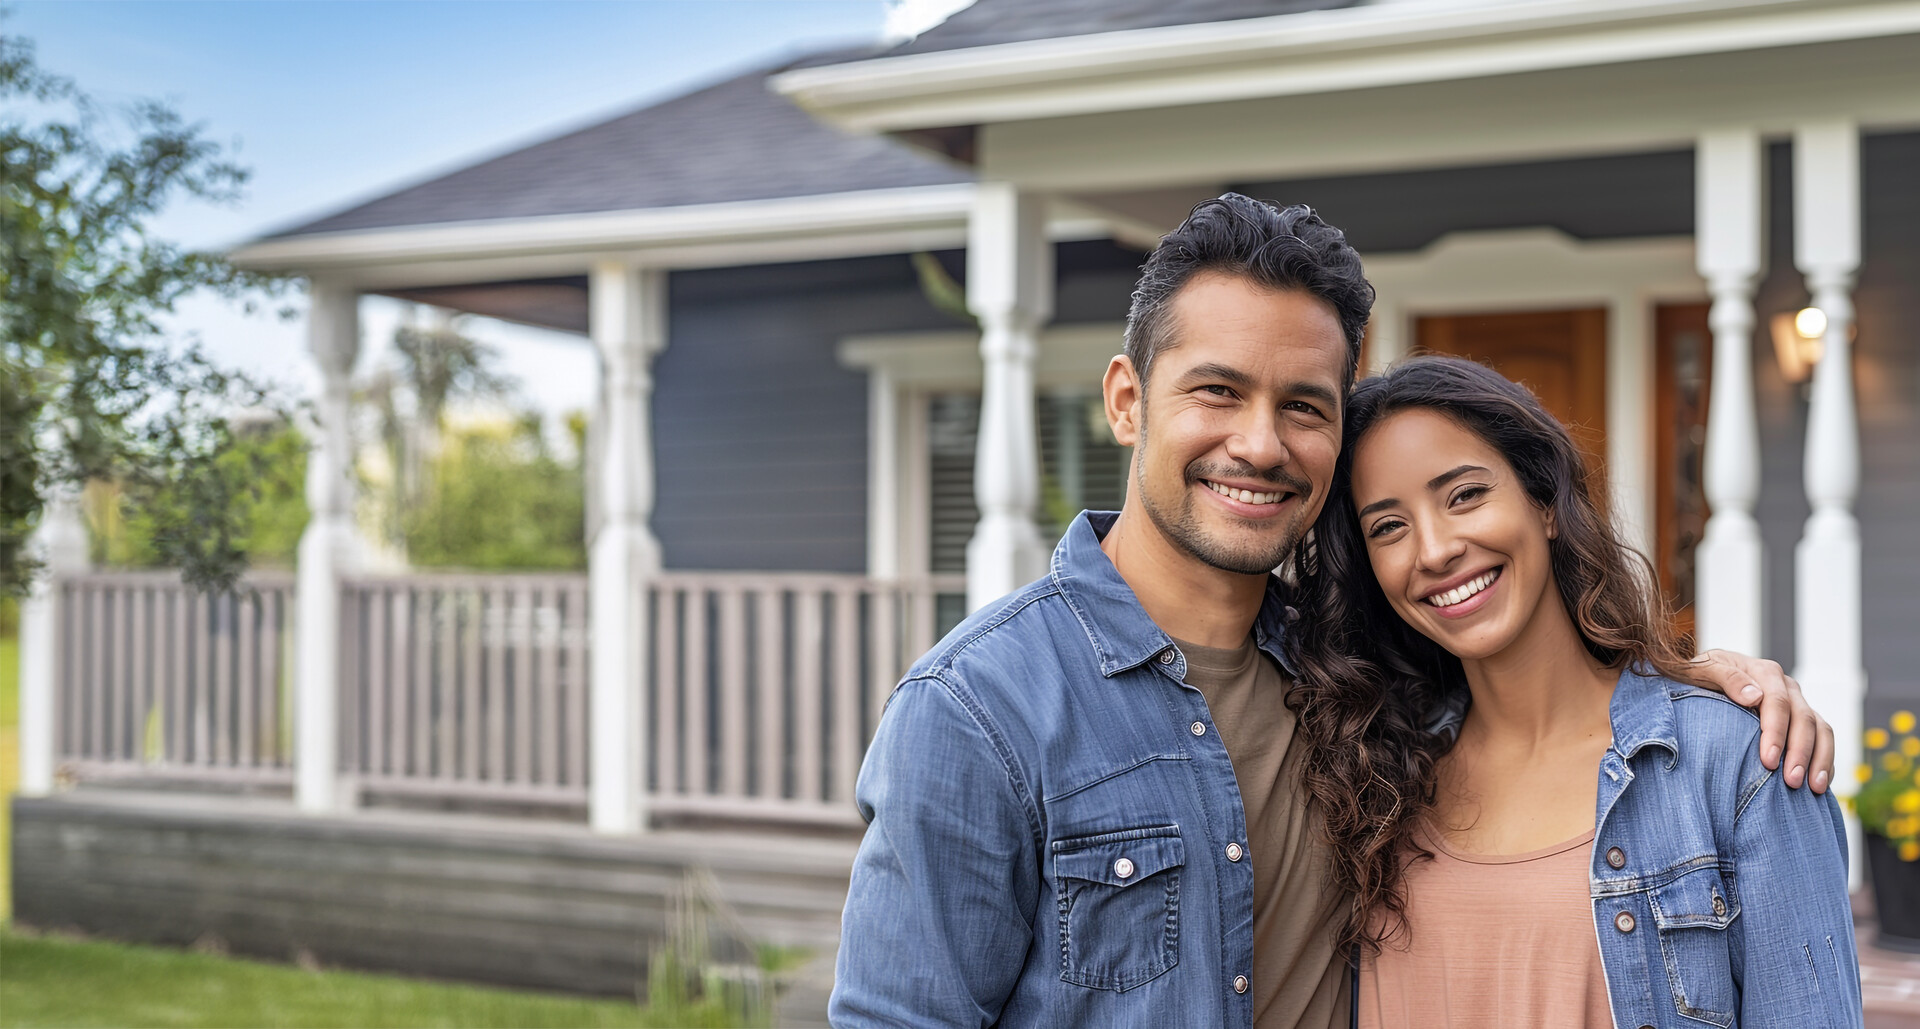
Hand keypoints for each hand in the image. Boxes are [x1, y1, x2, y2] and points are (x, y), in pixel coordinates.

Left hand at [1692, 650, 1835, 792]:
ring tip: (1814, 788)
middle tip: (1792, 781)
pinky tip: (1819, 784)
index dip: (1776, 733)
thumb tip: (1753, 696)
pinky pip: (1824, 740)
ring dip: (1820, 760)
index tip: (1768, 761)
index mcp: (1764, 673)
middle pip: (1804, 719)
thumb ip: (1725, 677)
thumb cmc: (1698, 674)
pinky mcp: (1804, 721)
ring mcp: (1798, 704)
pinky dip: (1825, 762)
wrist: (1702, 674)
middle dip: (1800, 752)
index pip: (1777, 703)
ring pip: (1821, 730)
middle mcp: (1787, 688)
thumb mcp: (1702, 669)